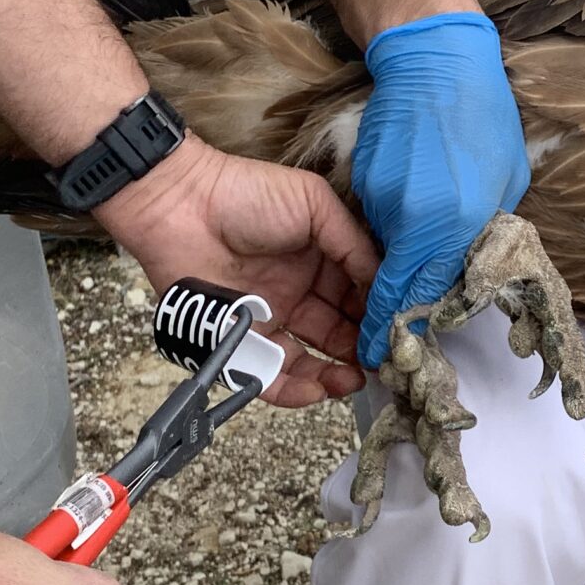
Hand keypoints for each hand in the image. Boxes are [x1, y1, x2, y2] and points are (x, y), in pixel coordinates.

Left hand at [95, 138, 377, 404]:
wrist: (182, 206)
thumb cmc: (249, 195)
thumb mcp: (315, 205)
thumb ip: (354, 244)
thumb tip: (386, 286)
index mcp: (323, 260)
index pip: (362, 294)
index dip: (382, 312)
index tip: (403, 330)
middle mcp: (302, 293)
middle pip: (343, 331)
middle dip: (366, 349)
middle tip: (387, 362)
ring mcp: (273, 319)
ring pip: (313, 359)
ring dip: (338, 374)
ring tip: (358, 379)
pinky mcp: (241, 342)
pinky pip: (271, 375)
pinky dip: (297, 388)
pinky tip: (322, 388)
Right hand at [350, 11, 530, 367]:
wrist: (436, 58)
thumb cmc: (484, 116)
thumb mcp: (505, 183)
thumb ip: (483, 232)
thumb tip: (469, 265)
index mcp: (451, 226)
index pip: (416, 297)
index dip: (402, 331)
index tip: (392, 355)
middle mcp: (411, 220)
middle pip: (396, 282)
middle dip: (393, 309)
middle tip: (396, 327)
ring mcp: (381, 199)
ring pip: (385, 250)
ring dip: (399, 257)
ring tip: (420, 241)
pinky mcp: (364, 178)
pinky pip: (377, 217)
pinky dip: (391, 222)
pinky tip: (412, 199)